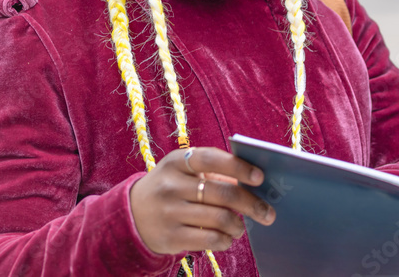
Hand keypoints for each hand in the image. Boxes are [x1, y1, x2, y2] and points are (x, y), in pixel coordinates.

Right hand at [129, 146, 275, 254]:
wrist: (130, 214)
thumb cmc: (172, 187)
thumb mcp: (184, 172)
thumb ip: (215, 173)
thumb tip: (254, 183)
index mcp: (177, 161)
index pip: (211, 159)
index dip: (238, 167)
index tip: (260, 177)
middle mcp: (171, 185)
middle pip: (221, 193)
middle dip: (251, 204)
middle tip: (268, 213)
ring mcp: (168, 212)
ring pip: (219, 218)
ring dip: (238, 225)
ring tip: (241, 227)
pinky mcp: (169, 237)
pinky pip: (208, 240)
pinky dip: (225, 240)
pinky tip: (227, 238)